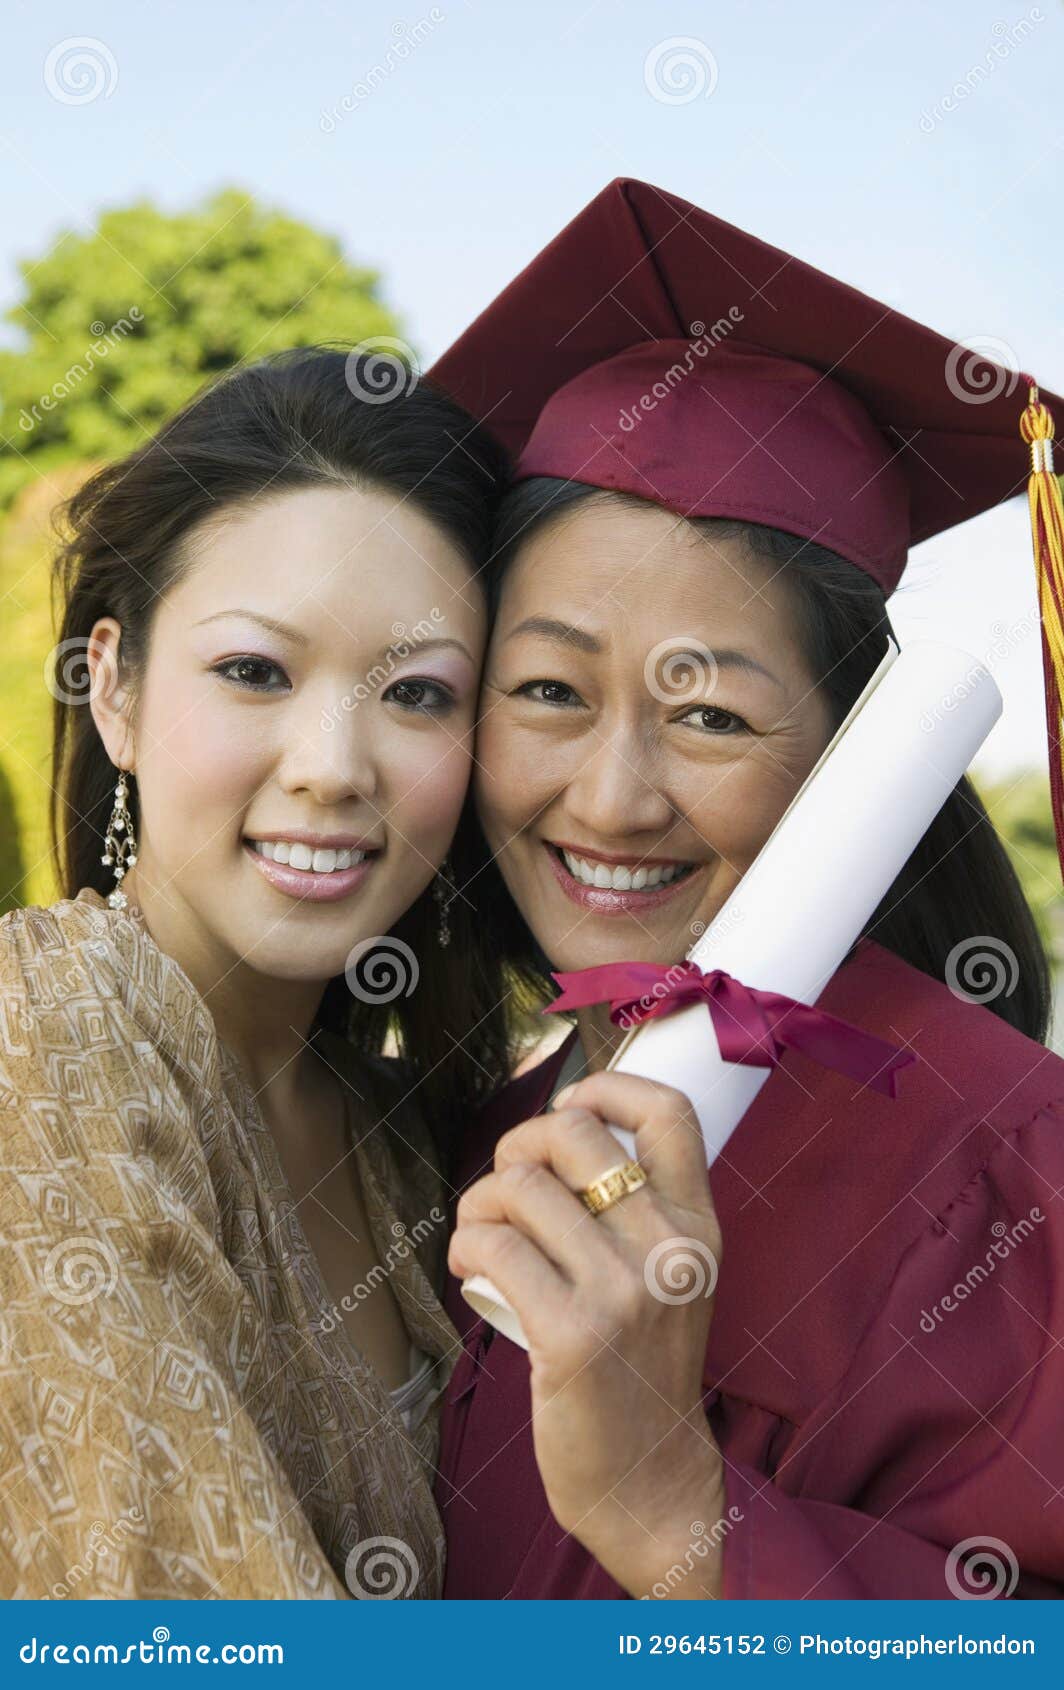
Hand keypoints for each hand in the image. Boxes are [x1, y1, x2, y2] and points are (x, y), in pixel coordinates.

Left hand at [448, 1070, 727, 1597]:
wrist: (652, 1483)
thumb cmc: (641, 1371)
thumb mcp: (670, 1279)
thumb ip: (637, 1212)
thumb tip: (559, 1129)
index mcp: (698, 1228)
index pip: (668, 1113)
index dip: (606, 1088)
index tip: (570, 1110)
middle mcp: (669, 1249)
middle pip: (572, 1132)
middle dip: (516, 1148)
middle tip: (506, 1193)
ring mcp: (623, 1292)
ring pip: (519, 1187)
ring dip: (478, 1205)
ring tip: (480, 1239)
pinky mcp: (572, 1335)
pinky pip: (493, 1247)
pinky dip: (466, 1248)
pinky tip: (470, 1270)